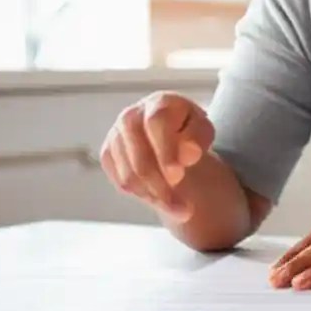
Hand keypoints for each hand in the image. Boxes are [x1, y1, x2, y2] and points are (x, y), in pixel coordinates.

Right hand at [100, 92, 214, 221]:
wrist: (171, 132)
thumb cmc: (189, 129)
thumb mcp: (202, 130)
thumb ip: (199, 139)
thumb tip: (188, 155)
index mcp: (158, 103)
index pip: (156, 124)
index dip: (166, 151)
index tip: (178, 175)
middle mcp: (131, 116)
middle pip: (140, 158)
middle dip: (162, 185)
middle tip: (186, 207)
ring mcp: (115, 136)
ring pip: (130, 176)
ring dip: (156, 197)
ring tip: (181, 207)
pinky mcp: (108, 154)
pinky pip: (122, 182)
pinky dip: (144, 195)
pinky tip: (162, 196)